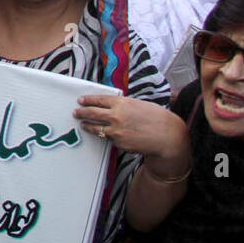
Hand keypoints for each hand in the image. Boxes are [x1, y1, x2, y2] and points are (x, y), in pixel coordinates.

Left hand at [74, 94, 190, 165]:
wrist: (167, 136)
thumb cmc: (157, 118)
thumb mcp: (139, 105)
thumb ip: (124, 105)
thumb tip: (112, 106)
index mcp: (122, 103)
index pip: (99, 100)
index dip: (88, 100)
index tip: (81, 100)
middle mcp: (116, 115)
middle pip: (92, 113)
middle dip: (81, 112)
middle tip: (76, 112)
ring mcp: (116, 130)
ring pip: (95, 127)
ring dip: (87, 125)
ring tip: (82, 124)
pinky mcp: (118, 142)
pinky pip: (108, 138)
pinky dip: (104, 136)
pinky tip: (101, 134)